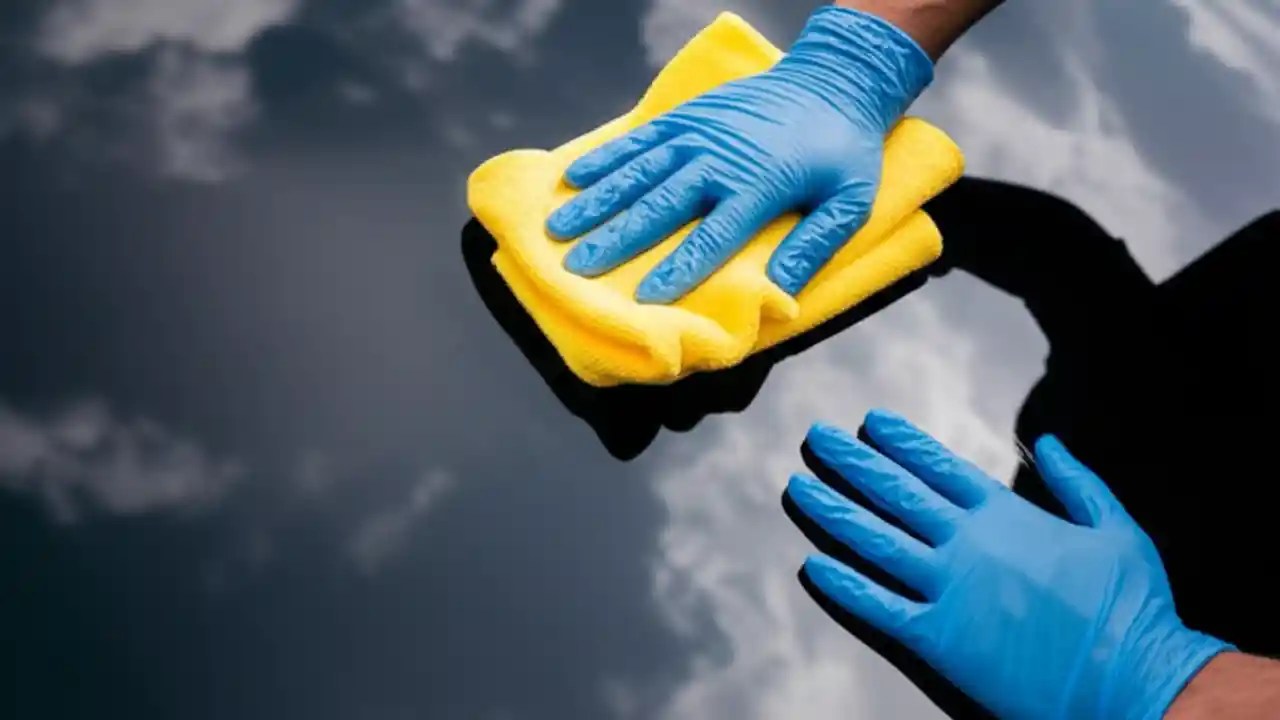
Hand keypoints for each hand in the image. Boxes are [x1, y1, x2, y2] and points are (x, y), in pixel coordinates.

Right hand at [546, 7, 932, 302]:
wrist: (834, 80)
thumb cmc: (844, 151)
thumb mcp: (849, 202)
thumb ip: (814, 246)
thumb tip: (783, 294)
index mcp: (759, 187)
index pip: (713, 237)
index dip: (680, 267)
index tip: (646, 296)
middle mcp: (718, 161)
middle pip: (660, 206)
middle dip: (617, 239)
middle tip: (578, 268)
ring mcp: (697, 135)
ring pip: (638, 172)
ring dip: (597, 202)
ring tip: (560, 229)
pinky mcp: (685, 118)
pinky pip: (638, 140)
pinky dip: (605, 158)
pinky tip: (572, 178)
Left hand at [784, 410, 1229, 719]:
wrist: (1134, 680)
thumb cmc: (1130, 607)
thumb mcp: (1114, 527)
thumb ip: (1076, 480)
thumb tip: (1046, 442)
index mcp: (1005, 514)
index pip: (936, 466)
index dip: (898, 442)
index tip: (867, 423)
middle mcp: (967, 543)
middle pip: (892, 493)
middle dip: (848, 462)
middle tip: (814, 438)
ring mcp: (947, 589)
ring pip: (872, 541)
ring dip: (830, 511)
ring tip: (797, 487)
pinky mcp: (938, 638)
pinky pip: (876, 606)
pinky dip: (841, 585)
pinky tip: (811, 566)